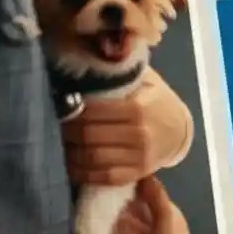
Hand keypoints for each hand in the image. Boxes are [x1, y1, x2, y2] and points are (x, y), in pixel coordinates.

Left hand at [64, 70, 192, 185]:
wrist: (178, 130)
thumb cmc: (155, 101)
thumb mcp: (146, 81)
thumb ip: (122, 72)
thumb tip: (93, 56)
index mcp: (137, 109)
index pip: (92, 112)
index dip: (70, 112)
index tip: (58, 109)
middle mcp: (139, 134)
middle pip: (90, 136)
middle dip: (66, 134)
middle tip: (53, 129)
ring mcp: (139, 157)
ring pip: (93, 159)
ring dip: (70, 154)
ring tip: (59, 146)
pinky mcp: (137, 174)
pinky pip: (103, 177)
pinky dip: (83, 173)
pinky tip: (71, 166)